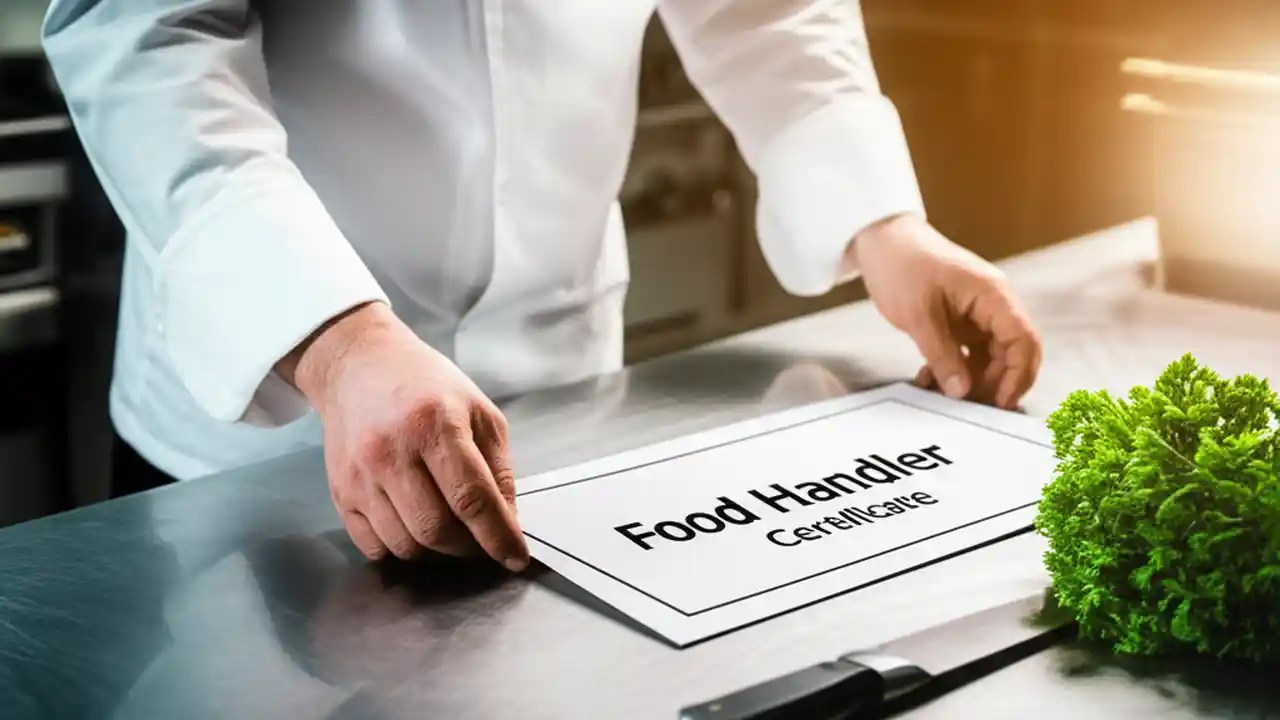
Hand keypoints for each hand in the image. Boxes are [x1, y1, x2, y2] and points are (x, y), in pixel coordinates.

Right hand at [280, 302, 529, 569]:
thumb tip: (508, 522)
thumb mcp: (478, 411)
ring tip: (450, 531)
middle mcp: (392, 452)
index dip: (499, 536)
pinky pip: (373, 546)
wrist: (359, 366)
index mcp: (435, 425)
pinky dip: (401, 549)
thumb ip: (498, 468)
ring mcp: (361, 475)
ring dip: (436, 552)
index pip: (472, 499)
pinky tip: (414, 527)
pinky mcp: (340, 492)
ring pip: (405, 545)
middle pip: (436, 530)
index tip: (516, 557)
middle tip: (481, 541)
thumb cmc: (426, 386)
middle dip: (468, 548)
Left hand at [850, 215, 1041, 408]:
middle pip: (1011, 352)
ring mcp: (977, 312)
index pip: (1024, 340)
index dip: (1018, 375)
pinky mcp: (960, 319)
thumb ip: (942, 355)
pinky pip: (968, 351)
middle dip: (994, 383)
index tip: (1000, 403)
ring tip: (945, 397)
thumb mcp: (918, 315)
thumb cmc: (901, 264)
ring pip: (989, 356)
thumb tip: (963, 392)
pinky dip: (955, 368)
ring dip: (972, 380)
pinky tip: (932, 380)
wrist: (880, 237)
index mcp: (993, 295)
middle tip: (969, 408)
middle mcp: (992, 304)